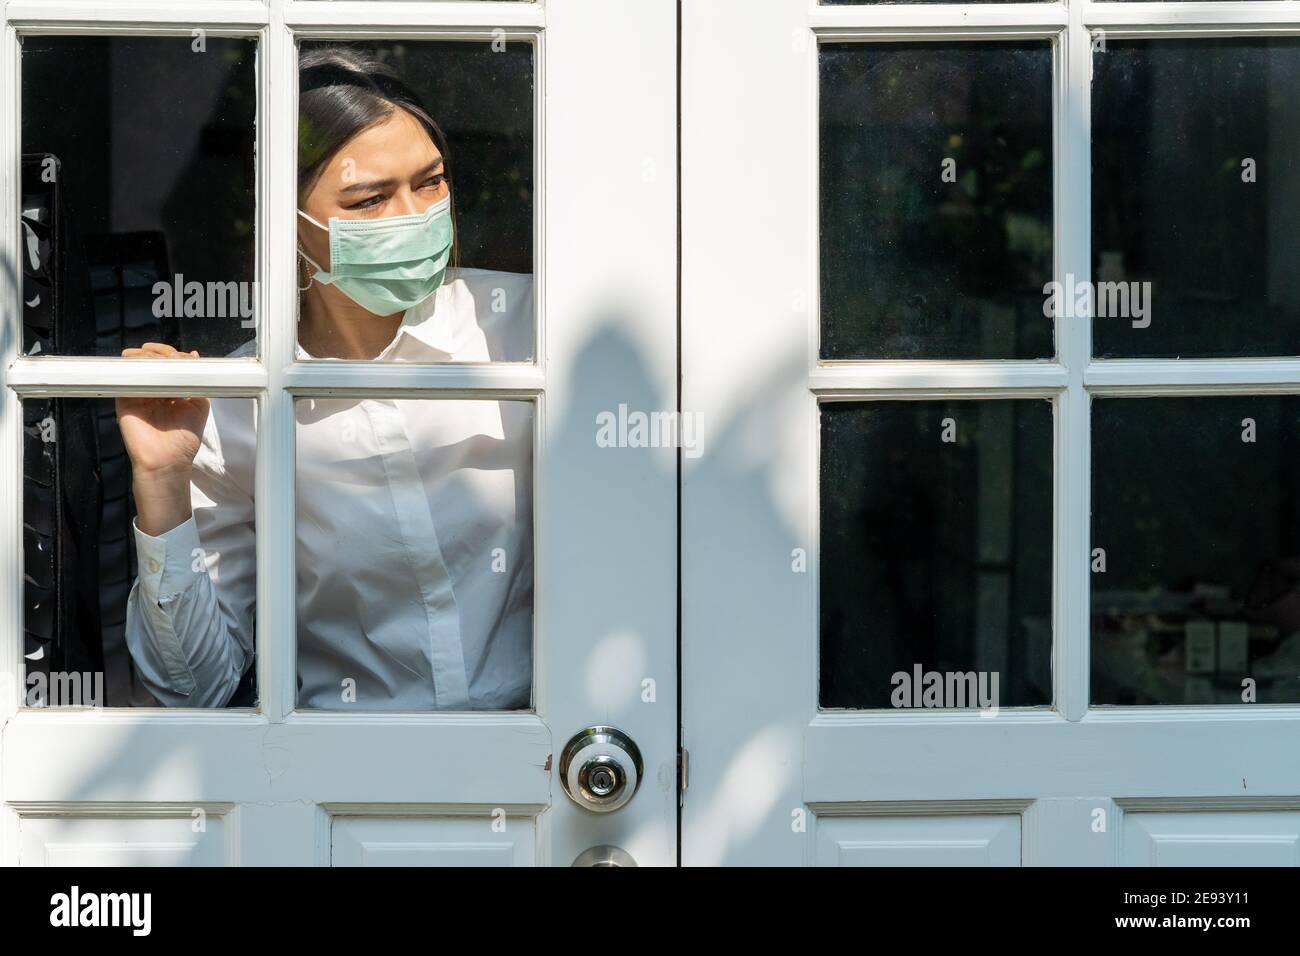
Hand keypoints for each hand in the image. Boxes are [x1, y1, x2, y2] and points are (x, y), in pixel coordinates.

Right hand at [115, 344, 209, 535]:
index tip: (182, 356)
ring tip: (155, 357)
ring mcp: (139, 394)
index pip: (170, 365)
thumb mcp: (199, 404)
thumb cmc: (184, 437)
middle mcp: (155, 390)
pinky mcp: (125, 400)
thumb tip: (192, 355)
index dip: (174, 356)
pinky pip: (126, 379)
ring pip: (138, 367)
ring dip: (145, 357)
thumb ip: (196, 381)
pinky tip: (143, 365)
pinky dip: (133, 369)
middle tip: (167, 355)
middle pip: (153, 362)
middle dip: (160, 353)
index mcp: (172, 391)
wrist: (167, 459)